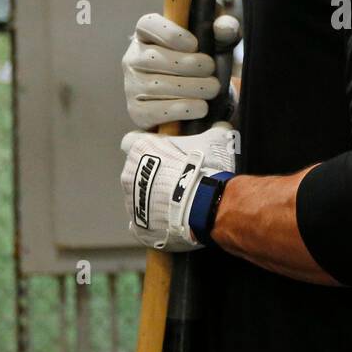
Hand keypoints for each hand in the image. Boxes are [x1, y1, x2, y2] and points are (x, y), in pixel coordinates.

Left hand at [120, 122, 237, 251]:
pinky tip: (170, 221)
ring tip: (176, 204)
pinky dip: (154, 223)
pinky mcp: (138, 225)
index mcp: (140, 150)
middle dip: (152, 178)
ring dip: (153, 200)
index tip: (163, 156)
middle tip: (175, 181)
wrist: (201, 205)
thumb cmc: (203, 170)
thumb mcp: (214, 140)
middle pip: (136, 174)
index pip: (133, 142)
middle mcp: (128, 175)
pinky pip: (142, 223)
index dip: (149, 149)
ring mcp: (131, 202)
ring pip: (138, 199)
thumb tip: (222, 125)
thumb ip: (214, 130)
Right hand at [122, 12, 241, 128]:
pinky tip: (201, 107)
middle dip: (187, 64)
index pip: (147, 25)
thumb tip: (224, 28)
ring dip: (190, 87)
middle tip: (210, 68)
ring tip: (212, 88)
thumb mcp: (217, 41)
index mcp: (148, 34)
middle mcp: (133, 58)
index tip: (194, 44)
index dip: (170, 33)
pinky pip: (156, 111)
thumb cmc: (204, 60)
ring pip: (156, 86)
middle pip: (152, 59)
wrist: (199, 97)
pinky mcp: (137, 112)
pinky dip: (182, 109)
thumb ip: (225, 29)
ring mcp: (132, 86)